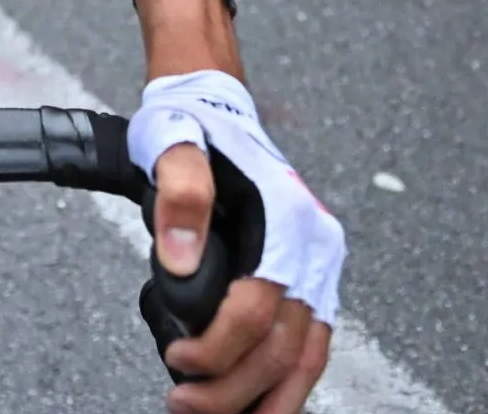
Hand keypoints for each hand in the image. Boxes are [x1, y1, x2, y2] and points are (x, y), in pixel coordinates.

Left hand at [129, 73, 338, 413]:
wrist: (213, 105)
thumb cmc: (192, 126)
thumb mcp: (171, 144)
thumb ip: (179, 196)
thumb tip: (180, 260)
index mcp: (288, 220)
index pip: (260, 308)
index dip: (218, 347)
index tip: (178, 362)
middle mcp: (313, 248)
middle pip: (285, 345)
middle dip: (236, 390)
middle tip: (185, 404)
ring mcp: (316, 265)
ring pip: (307, 356)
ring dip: (267, 398)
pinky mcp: (307, 277)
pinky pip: (308, 345)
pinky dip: (286, 383)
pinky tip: (255, 401)